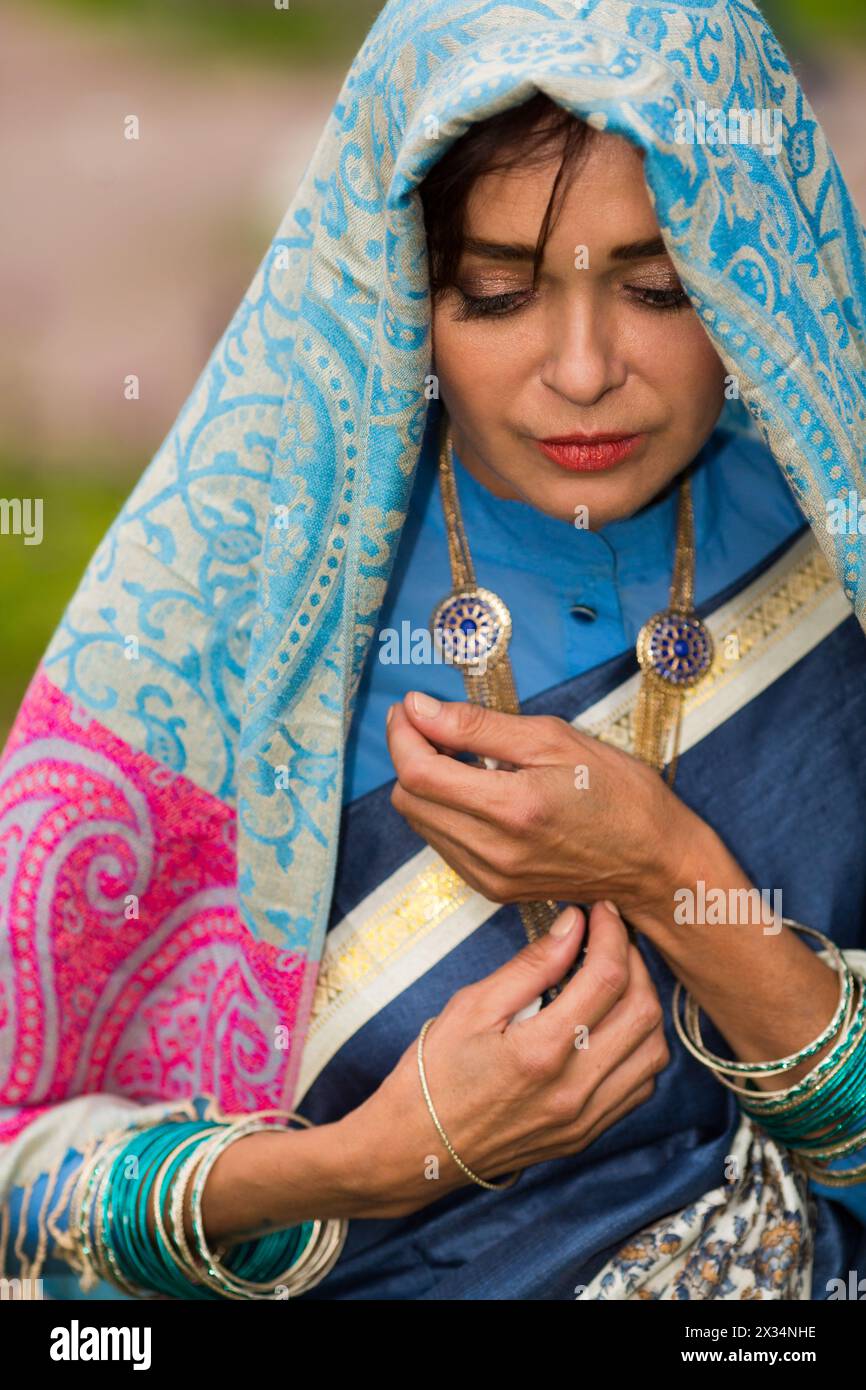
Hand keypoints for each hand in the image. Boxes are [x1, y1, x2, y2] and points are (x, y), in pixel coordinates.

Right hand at [336, 901, 669, 1217]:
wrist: (416, 1148)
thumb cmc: (434, 1073)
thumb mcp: (472, 1006)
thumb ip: (531, 965)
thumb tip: (574, 925)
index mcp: (541, 1052)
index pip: (607, 978)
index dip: (612, 934)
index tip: (602, 911)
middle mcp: (574, 1090)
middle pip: (643, 1012)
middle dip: (635, 962)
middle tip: (611, 938)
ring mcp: (585, 1118)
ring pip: (653, 1051)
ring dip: (644, 1004)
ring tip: (615, 978)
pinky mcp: (587, 1133)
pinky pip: (640, 1085)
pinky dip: (639, 1046)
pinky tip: (611, 1025)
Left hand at [386, 691, 703, 924]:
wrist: (655, 863)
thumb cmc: (619, 792)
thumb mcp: (555, 739)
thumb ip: (478, 726)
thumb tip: (419, 709)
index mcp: (512, 808)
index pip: (418, 772)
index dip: (401, 735)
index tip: (407, 708)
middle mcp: (494, 851)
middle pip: (409, 798)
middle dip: (410, 755)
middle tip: (435, 725)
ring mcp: (491, 876)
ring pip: (421, 822)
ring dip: (426, 784)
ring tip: (461, 757)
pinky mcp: (493, 889)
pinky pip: (443, 843)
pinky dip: (445, 811)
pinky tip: (477, 791)